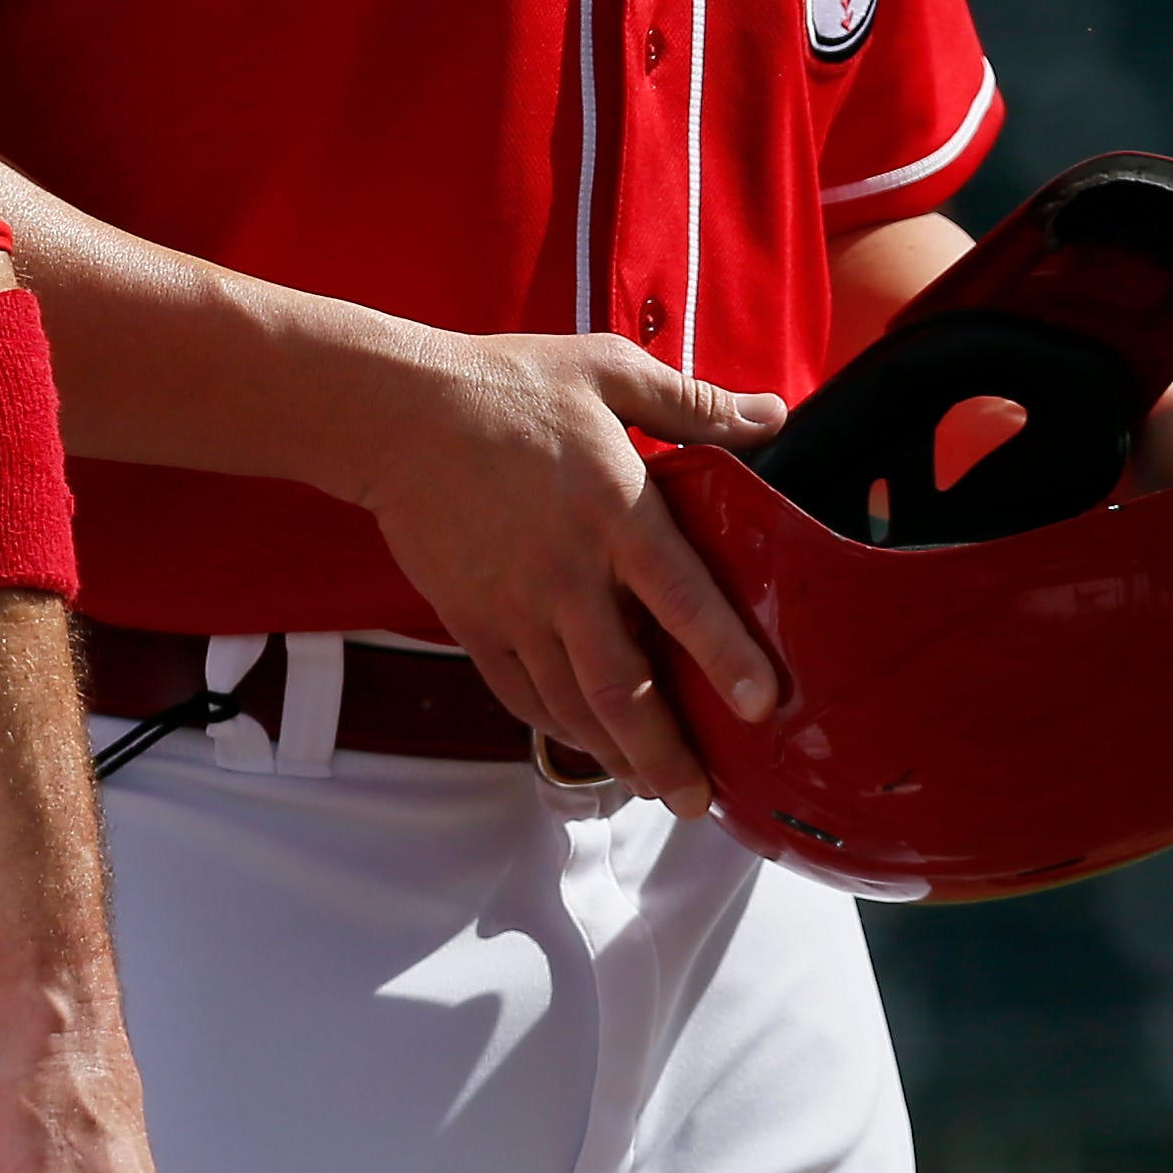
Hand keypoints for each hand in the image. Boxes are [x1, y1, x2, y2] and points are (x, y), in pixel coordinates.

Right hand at [324, 332, 786, 813]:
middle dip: (667, 753)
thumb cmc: (508, 384)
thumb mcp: (607, 371)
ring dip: (617, 755)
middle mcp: (568, 571)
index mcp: (614, 508)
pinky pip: (519, 692)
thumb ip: (696, 403)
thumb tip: (776, 414)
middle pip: (623, 685)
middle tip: (701, 800)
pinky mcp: (472, 620)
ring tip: (655, 789)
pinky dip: (558, 728)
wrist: (396, 413)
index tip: (762, 706)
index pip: (682, 596)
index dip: (725, 655)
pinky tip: (588, 744)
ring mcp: (515, 604)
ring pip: (572, 704)